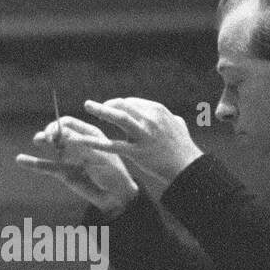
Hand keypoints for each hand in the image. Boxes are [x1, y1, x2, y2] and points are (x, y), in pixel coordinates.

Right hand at [15, 116, 139, 216]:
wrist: (116, 197)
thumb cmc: (113, 173)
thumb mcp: (98, 157)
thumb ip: (79, 145)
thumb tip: (60, 132)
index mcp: (87, 135)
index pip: (68, 123)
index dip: (59, 125)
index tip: (54, 132)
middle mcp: (76, 143)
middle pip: (57, 132)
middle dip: (50, 132)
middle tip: (45, 138)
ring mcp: (68, 157)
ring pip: (50, 147)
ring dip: (42, 141)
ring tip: (37, 140)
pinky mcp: (63, 172)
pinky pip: (46, 166)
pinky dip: (33, 163)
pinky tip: (21, 159)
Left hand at [60, 98, 203, 186]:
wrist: (188, 168)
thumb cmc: (184, 148)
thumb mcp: (179, 126)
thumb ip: (172, 119)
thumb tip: (172, 118)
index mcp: (157, 110)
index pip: (130, 102)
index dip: (116, 105)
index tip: (109, 110)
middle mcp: (150, 119)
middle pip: (122, 104)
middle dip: (107, 105)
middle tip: (93, 108)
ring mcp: (144, 135)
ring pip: (118, 117)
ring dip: (101, 110)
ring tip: (87, 106)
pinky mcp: (137, 153)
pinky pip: (112, 146)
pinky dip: (95, 142)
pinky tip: (81, 140)